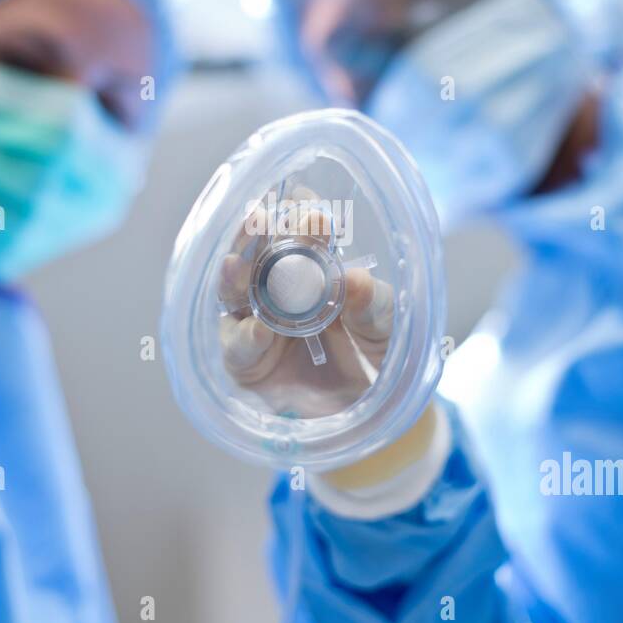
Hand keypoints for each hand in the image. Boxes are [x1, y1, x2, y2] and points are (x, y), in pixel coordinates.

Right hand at [218, 187, 394, 419]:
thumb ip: (373, 304)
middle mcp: (276, 288)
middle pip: (256, 254)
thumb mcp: (389, 326)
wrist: (379, 412)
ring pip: (233, 294)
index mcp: (312, 266)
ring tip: (238, 263)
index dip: (300, 216)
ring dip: (233, 276)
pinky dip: (247, 337)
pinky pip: (238, 346)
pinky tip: (262, 330)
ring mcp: (257, 323)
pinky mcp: (247, 364)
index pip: (297, 230)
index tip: (312, 210)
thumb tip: (355, 279)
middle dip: (256, 235)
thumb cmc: (381, 355)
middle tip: (262, 218)